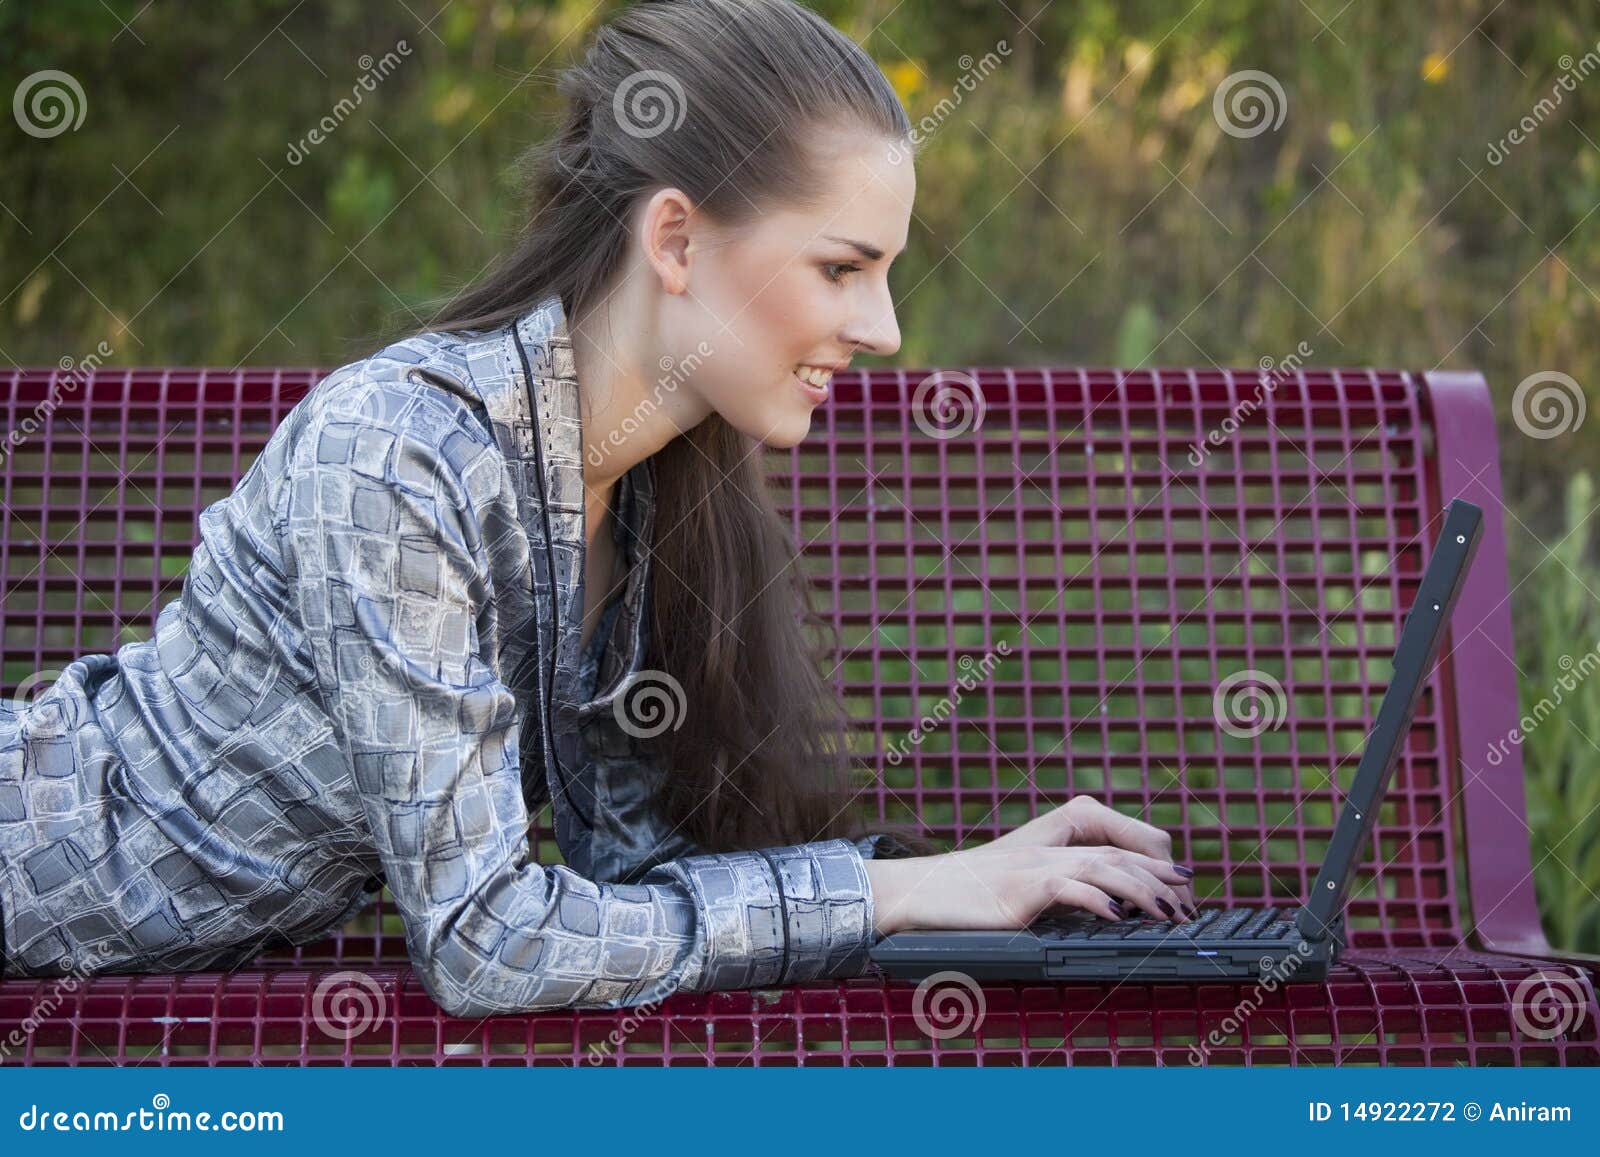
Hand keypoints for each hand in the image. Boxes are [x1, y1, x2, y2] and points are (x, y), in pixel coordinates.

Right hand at [863, 796, 1196, 935]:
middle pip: (1123, 849)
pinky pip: (1071, 885)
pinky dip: (1100, 900)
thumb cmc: (974, 888)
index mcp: (1056, 827)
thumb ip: (1070, 877)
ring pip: (1106, 864)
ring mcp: (1037, 860)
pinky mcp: (1022, 886)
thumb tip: (1121, 903)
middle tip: (1189, 907)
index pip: (1124, 833)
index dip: (1158, 860)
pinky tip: (1120, 918)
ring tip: (1172, 914)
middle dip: (1164, 878)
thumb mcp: (1029, 876)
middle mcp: (1051, 839)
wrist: (921, 891)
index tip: (1180, 887)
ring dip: (1146, 891)